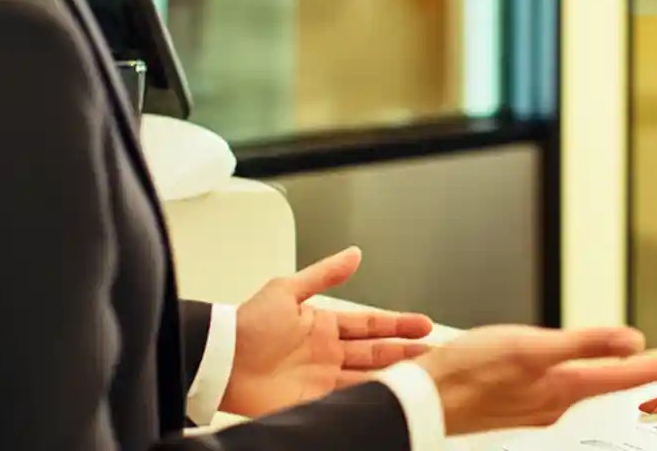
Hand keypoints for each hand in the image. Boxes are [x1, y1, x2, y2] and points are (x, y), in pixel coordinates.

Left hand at [220, 247, 433, 416]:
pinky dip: (371, 399)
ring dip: (395, 377)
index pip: (371, 325)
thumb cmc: (246, 325)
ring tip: (422, 376)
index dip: (398, 324)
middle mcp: (328, 353)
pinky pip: (349, 400)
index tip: (424, 325)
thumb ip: (324, 275)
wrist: (221, 362)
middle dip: (407, 353)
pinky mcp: (314, 402)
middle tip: (435, 354)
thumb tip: (353, 254)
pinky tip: (390, 397)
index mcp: (324, 326)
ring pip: (369, 378)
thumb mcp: (287, 290)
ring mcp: (323, 379)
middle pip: (377, 353)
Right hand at [415, 325, 656, 435]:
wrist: (424, 400)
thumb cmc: (469, 373)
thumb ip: (584, 343)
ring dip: (618, 372)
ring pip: (589, 383)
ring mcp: (540, 405)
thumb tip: (633, 340)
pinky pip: (564, 385)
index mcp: (566, 386)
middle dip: (649, 371)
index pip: (630, 374)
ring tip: (641, 360)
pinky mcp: (521, 403)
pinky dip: (583, 373)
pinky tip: (576, 364)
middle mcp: (558, 402)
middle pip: (615, 383)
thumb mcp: (529, 346)